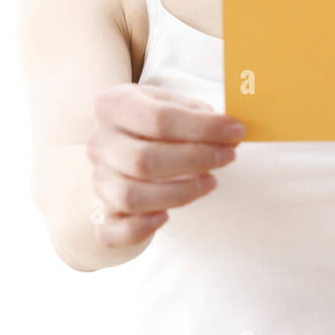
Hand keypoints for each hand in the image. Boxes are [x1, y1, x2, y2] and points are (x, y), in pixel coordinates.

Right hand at [86, 83, 245, 247]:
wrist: (124, 142)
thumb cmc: (153, 122)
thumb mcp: (172, 103)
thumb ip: (197, 114)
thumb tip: (229, 131)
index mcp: (113, 105)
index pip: (159, 118)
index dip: (202, 127)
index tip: (235, 131)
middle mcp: (99, 142)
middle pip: (144, 159)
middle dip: (195, 160)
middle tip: (227, 156)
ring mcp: (98, 179)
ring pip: (131, 195)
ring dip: (179, 193)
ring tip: (210, 182)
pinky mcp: (102, 212)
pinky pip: (111, 231)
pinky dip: (138, 228)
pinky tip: (165, 217)